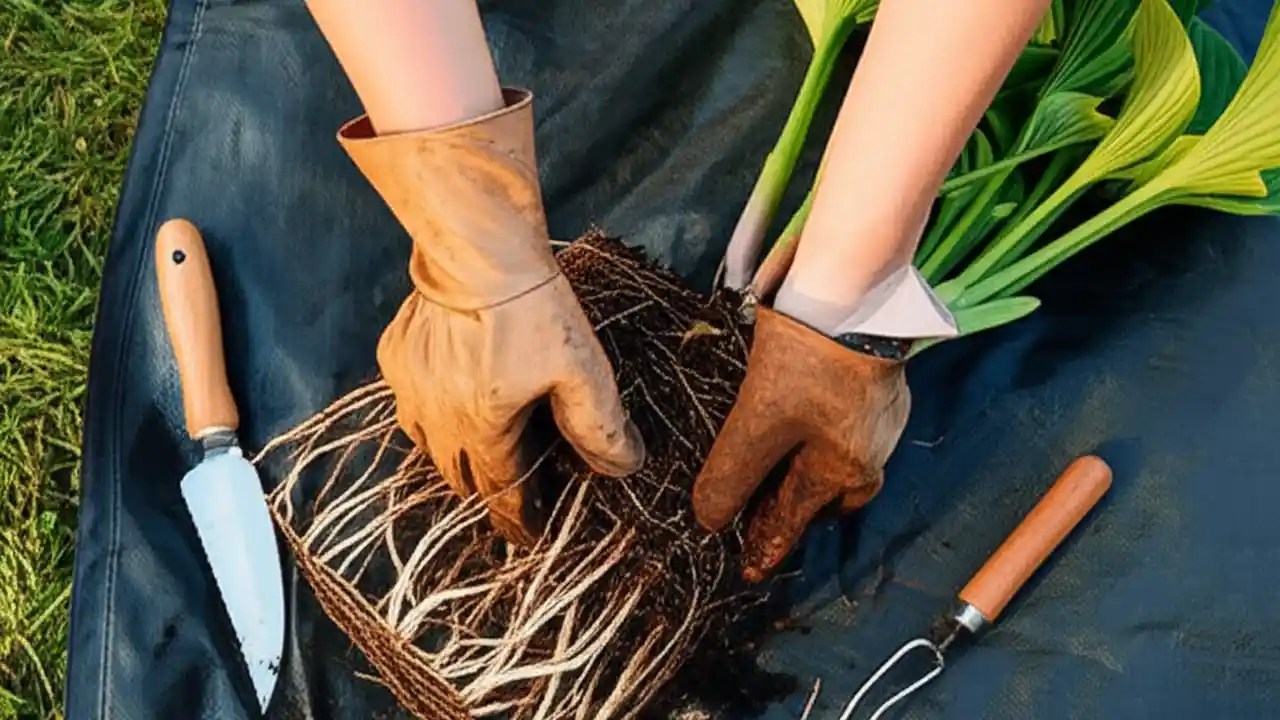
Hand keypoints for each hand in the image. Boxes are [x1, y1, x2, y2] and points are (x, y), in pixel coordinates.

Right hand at [340, 90, 644, 543]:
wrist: (477, 246)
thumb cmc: (534, 308)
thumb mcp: (582, 370)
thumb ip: (601, 428)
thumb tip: (623, 470)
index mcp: (482, 430)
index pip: (502, 495)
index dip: (520, 518)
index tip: (532, 532)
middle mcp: (436, 419)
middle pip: (463, 476)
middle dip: (491, 488)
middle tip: (519, 484)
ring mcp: (409, 388)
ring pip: (429, 444)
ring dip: (458, 452)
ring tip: (486, 444)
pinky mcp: (394, 355)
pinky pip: (409, 401)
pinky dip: (431, 408)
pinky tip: (454, 391)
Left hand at [691, 307, 908, 580]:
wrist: (853, 293)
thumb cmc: (806, 361)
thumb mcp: (757, 423)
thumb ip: (732, 475)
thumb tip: (710, 520)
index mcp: (841, 472)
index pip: (794, 520)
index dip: (767, 544)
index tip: (752, 570)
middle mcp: (870, 454)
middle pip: (826, 498)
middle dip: (794, 508)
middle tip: (760, 505)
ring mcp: (881, 419)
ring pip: (840, 462)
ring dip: (808, 467)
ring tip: (778, 457)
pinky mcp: (882, 384)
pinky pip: (849, 427)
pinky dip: (822, 431)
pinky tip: (805, 411)